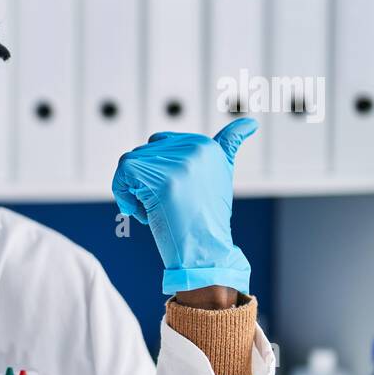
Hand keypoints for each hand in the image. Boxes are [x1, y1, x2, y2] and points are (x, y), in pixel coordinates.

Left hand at [112, 118, 256, 295]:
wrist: (204, 252)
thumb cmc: (205, 217)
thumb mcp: (220, 174)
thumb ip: (228, 144)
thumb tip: (251, 122)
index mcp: (207, 145)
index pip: (158, 143)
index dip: (156, 172)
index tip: (173, 194)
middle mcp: (195, 149)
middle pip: (142, 153)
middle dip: (143, 182)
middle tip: (165, 205)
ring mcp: (178, 165)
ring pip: (129, 164)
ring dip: (134, 191)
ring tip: (158, 209)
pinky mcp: (160, 180)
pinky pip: (122, 174)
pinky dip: (123, 196)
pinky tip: (143, 214)